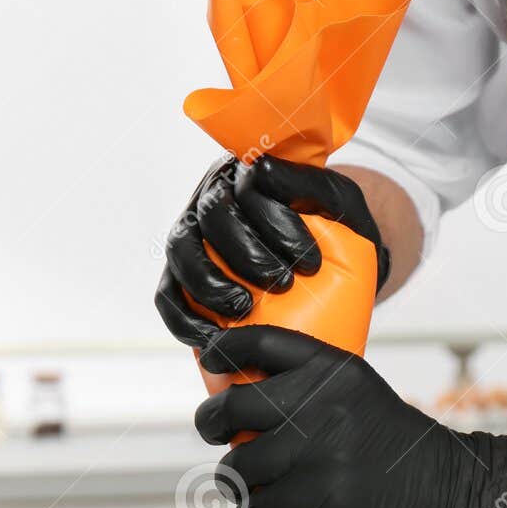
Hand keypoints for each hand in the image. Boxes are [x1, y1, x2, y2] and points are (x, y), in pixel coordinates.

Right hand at [155, 155, 391, 348]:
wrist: (334, 264)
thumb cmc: (337, 230)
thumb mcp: (339, 203)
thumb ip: (310, 182)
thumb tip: (262, 170)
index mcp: (246, 172)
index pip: (249, 186)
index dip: (277, 224)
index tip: (312, 262)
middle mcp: (212, 197)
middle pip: (213, 214)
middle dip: (247, 253)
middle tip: (284, 284)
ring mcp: (191, 235)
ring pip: (180, 250)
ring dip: (209, 283)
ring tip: (244, 308)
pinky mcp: (179, 275)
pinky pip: (166, 295)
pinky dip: (185, 318)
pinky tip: (214, 337)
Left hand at [194, 326, 506, 507]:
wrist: (449, 494)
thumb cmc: (399, 451)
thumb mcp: (361, 396)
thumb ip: (312, 389)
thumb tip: (242, 395)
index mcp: (333, 370)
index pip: (260, 342)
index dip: (223, 350)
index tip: (211, 361)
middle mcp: (320, 402)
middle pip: (232, 406)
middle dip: (211, 424)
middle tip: (216, 434)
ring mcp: (315, 450)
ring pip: (237, 465)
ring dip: (234, 482)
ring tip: (250, 490)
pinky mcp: (314, 496)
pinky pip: (254, 507)